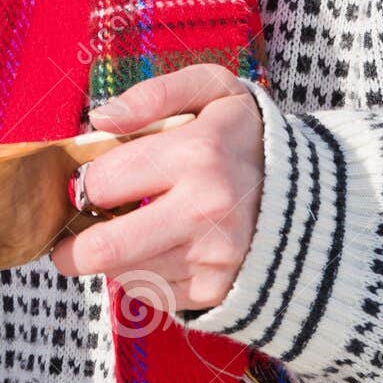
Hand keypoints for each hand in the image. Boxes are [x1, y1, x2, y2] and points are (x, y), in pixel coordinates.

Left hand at [51, 65, 264, 313]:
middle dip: (71, 247)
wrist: (312, 195)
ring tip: (133, 230)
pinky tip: (162, 248)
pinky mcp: (216, 291)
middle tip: (70, 236)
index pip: (102, 182)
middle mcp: (205, 211)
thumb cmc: (245, 136)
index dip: (84, 182)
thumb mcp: (211, 90)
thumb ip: (154, 94)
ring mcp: (213, 258)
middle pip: (103, 249)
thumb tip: (100, 118)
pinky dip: (144, 274)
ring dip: (114, 257)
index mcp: (197, 154)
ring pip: (122, 272)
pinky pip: (151, 292)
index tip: (90, 181)